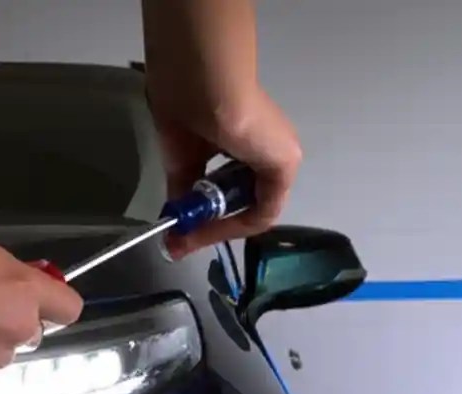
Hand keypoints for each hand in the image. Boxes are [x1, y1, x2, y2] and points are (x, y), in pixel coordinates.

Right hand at [148, 81, 302, 258]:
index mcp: (248, 139)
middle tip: (182, 240)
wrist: (200, 86)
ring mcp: (281, 156)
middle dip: (211, 226)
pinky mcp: (286, 163)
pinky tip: (210, 230)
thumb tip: (175, 220)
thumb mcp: (183, 156)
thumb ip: (185, 188)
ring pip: (253, 206)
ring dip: (220, 226)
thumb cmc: (187, 105)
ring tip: (191, 236)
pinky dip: (236, 224)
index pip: (235, 188)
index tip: (179, 231)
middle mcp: (269, 148)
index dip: (208, 216)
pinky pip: (264, 208)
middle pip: (245, 201)